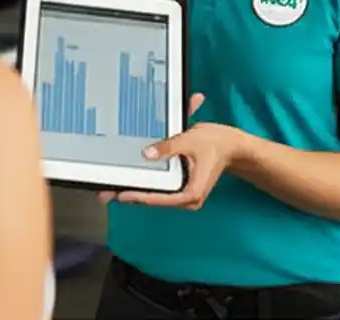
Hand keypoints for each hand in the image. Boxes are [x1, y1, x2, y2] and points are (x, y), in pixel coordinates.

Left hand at [98, 94, 245, 210]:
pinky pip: (159, 188)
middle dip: (131, 194)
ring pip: (155, 195)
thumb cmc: (217, 144)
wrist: (233, 145)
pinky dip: (145, 183)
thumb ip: (169, 148)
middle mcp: (187, 199)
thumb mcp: (191, 140)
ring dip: (135, 189)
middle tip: (105, 192)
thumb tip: (147, 154)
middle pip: (154, 199)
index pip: (160, 198)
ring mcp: (183, 194)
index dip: (139, 196)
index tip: (120, 193)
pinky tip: (129, 179)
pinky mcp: (180, 187)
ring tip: (111, 187)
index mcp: (191, 193)